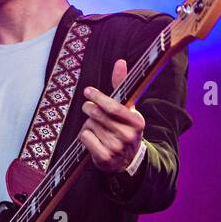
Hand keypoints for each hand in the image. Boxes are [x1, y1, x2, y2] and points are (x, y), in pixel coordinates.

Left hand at [79, 58, 145, 172]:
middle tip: (88, 107)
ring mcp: (117, 148)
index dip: (98, 97)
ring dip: (88, 124)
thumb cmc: (124, 127)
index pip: (113, 107)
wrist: (128, 159)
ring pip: (89, 126)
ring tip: (96, 128)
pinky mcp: (105, 158)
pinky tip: (92, 139)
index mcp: (137, 121)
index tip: (87, 91)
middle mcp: (128, 136)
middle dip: (89, 109)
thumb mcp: (127, 108)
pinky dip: (84, 136)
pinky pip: (85, 138)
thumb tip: (120, 62)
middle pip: (98, 115)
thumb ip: (122, 85)